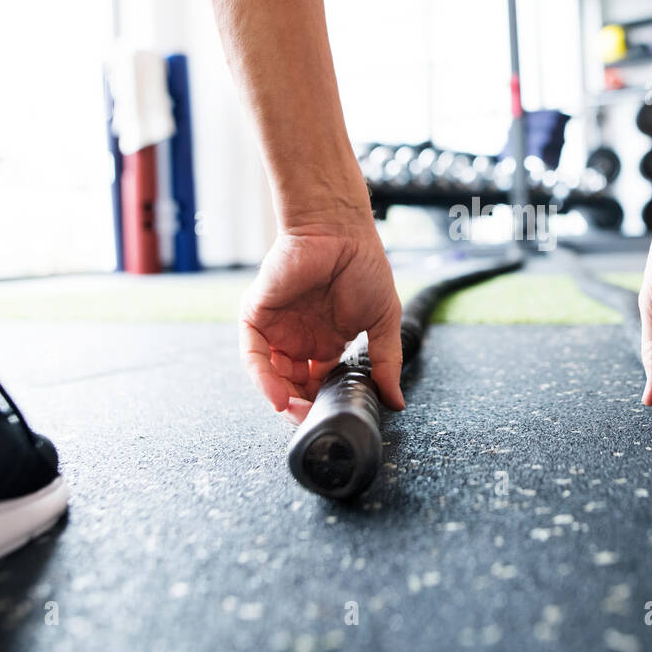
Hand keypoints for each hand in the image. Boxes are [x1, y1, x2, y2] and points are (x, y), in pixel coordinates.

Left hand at [239, 221, 404, 422]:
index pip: (319, 383)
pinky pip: (254, 355)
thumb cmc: (364, 266)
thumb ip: (388, 361)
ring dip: (280, 398)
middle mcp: (300, 338)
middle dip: (301, 406)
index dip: (324, 402)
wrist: (340, 231)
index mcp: (327, 342)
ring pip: (270, 376)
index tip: (334, 416)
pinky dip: (263, 379)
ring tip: (296, 412)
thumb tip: (397, 401)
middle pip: (293, 385)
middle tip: (313, 420)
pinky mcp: (258, 316)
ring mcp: (278, 328)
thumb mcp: (385, 320)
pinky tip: (278, 397)